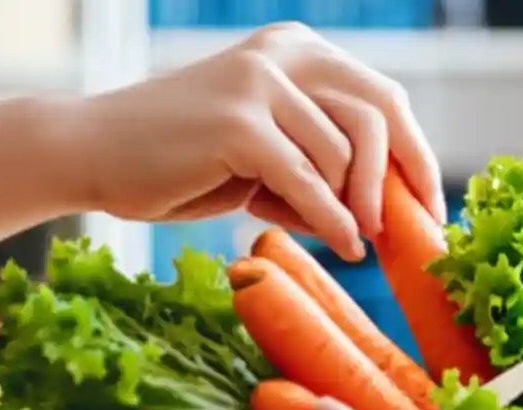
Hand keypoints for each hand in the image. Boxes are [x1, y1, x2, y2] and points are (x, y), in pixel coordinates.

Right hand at [68, 21, 444, 258]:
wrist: (90, 152)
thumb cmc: (179, 162)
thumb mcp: (262, 159)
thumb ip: (317, 168)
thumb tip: (378, 214)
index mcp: (295, 51)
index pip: (383, 98)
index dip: (417, 155)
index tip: (432, 208)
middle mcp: (284, 53)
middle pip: (379, 117)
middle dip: (398, 182)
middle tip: (398, 233)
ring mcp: (261, 82)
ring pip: (343, 154)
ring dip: (351, 207)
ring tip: (342, 238)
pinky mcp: (240, 121)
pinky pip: (309, 180)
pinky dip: (333, 219)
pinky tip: (344, 247)